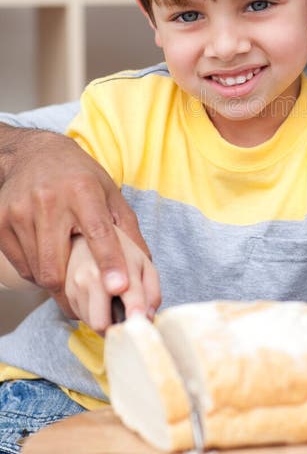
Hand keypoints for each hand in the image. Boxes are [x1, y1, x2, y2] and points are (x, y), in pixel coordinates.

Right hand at [0, 127, 152, 314]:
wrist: (34, 155)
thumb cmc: (79, 178)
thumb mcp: (110, 194)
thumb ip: (128, 230)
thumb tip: (145, 267)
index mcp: (83, 191)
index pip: (98, 232)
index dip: (109, 262)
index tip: (119, 287)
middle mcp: (48, 201)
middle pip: (57, 266)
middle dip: (73, 290)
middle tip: (86, 298)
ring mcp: (19, 212)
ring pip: (37, 271)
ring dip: (55, 280)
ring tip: (66, 266)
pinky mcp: (0, 223)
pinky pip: (21, 266)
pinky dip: (36, 271)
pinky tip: (47, 255)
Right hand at [66, 227, 160, 333]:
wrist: (86, 232)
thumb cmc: (120, 251)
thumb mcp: (144, 264)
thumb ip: (152, 290)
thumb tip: (148, 317)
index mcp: (118, 265)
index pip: (129, 294)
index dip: (136, 312)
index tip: (140, 321)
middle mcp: (91, 275)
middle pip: (101, 323)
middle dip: (115, 326)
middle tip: (125, 318)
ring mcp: (74, 283)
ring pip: (89, 323)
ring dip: (102, 319)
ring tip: (110, 302)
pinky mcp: (63, 290)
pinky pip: (78, 316)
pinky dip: (90, 313)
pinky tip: (97, 298)